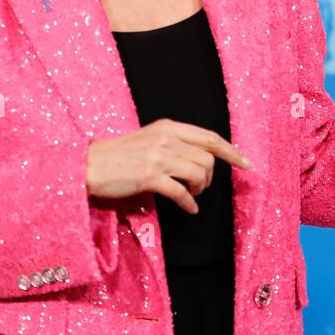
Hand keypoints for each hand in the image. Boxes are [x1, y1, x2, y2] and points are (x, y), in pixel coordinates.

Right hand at [86, 118, 252, 213]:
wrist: (88, 165)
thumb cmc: (118, 155)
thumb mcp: (149, 138)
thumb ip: (173, 142)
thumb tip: (200, 158)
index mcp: (168, 126)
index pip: (210, 137)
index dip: (231, 151)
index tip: (245, 163)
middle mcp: (166, 138)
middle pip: (207, 159)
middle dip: (209, 177)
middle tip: (199, 187)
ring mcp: (158, 157)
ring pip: (198, 173)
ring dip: (200, 189)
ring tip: (191, 195)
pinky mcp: (150, 177)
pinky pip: (181, 192)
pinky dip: (189, 203)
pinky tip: (189, 208)